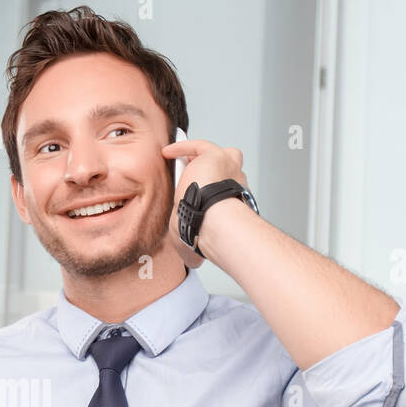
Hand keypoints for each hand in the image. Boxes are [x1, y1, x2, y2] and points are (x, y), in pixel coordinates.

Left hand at [162, 138, 248, 263]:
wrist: (213, 223)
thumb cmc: (207, 233)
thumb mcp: (196, 240)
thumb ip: (194, 244)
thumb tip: (194, 260)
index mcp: (233, 202)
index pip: (226, 191)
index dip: (213, 189)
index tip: (197, 191)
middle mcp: (236, 183)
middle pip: (231, 168)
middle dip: (215, 170)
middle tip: (192, 170)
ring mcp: (230, 168)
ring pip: (222, 153)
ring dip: (204, 154)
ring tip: (182, 157)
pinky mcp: (217, 156)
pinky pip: (200, 145)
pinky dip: (184, 146)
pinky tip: (169, 151)